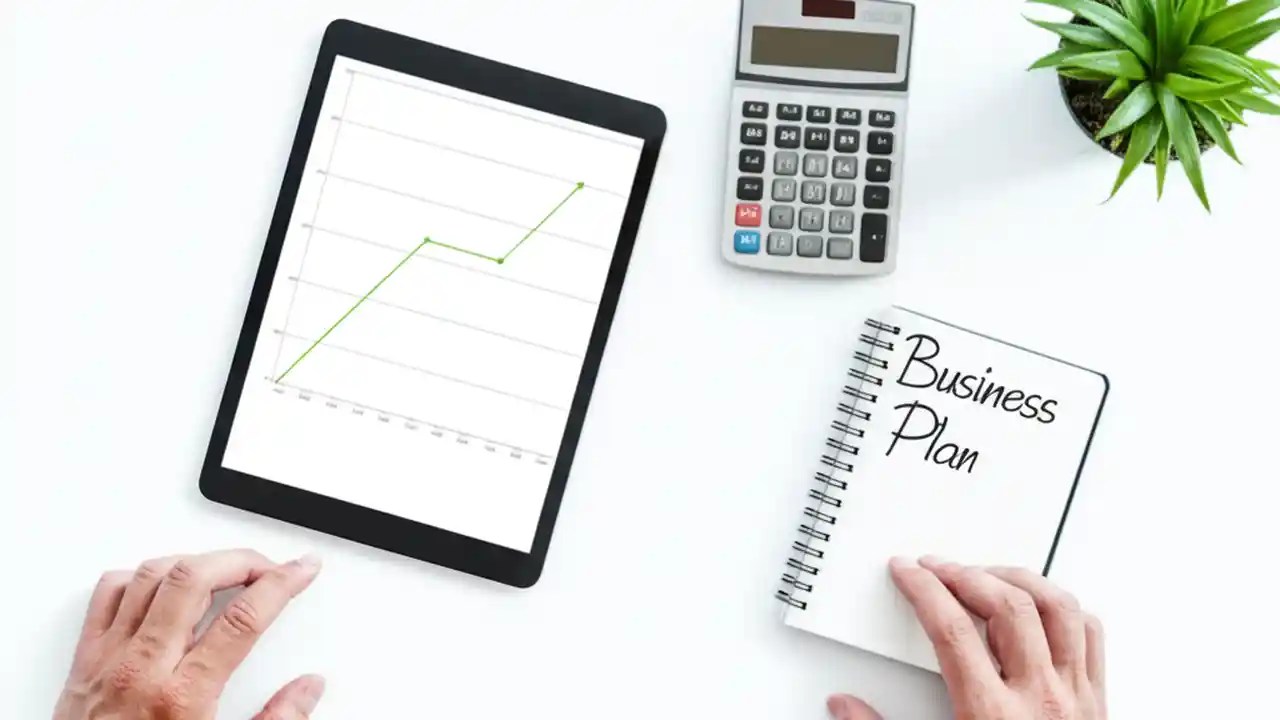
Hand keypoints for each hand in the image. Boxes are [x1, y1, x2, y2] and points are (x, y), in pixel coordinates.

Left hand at [53, 549, 324, 719]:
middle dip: (240, 560)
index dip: (282, 583)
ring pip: (152, 576)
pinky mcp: (85, 658)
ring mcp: (109, 658)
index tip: (301, 570)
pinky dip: (141, 577)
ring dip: (195, 562)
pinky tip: (164, 584)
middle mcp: (143, 668)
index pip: (242, 618)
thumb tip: (308, 688)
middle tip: (266, 567)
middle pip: (194, 580)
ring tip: (223, 569)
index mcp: (183, 697)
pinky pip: (109, 592)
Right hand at [827, 557, 1105, 719]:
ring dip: (1019, 580)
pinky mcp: (1100, 702)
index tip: (907, 572)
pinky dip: (1066, 608)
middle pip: (1006, 607)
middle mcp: (1040, 700)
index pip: (952, 630)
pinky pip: (1091, 635)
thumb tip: (844, 708)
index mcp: (991, 716)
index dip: (924, 591)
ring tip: (987, 573)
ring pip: (1057, 609)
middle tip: (936, 568)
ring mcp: (1076, 698)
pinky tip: (1043, 605)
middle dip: (965, 575)